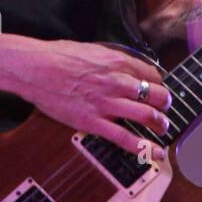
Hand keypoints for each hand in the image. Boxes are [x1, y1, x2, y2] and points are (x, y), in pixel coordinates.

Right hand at [1, 39, 172, 159]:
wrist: (36, 68)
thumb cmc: (59, 56)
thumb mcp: (93, 49)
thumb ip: (112, 60)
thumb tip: (125, 66)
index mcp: (118, 62)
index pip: (153, 74)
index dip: (158, 83)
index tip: (157, 88)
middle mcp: (118, 82)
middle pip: (157, 95)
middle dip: (165, 104)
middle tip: (164, 108)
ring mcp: (107, 104)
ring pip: (147, 116)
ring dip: (160, 123)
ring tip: (162, 127)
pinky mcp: (94, 122)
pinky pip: (125, 138)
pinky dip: (144, 147)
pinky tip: (155, 152)